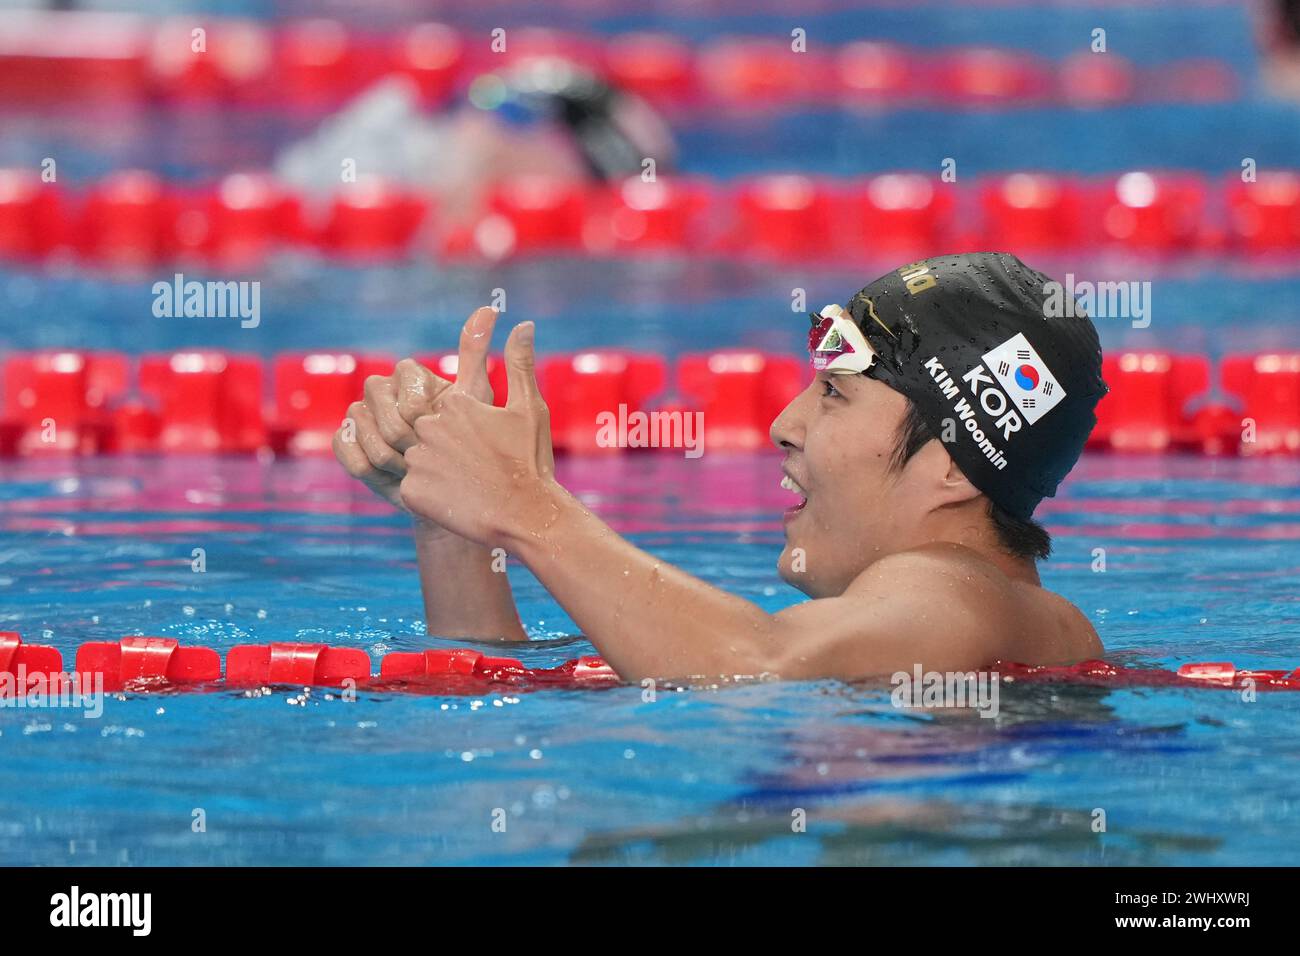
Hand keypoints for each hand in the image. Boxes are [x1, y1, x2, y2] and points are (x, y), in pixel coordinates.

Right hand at [333, 306, 499, 511]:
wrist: (452, 490)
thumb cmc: (472, 443)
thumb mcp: (476, 400)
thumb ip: (475, 353)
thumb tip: (490, 306)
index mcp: (411, 375)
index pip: (405, 380)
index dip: (419, 409)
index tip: (438, 428)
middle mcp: (383, 390)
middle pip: (378, 400)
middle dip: (404, 435)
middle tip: (426, 454)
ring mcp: (361, 414)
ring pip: (361, 426)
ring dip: (389, 455)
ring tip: (413, 468)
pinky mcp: (347, 441)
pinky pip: (345, 448)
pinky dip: (368, 466)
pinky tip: (391, 476)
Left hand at [401, 321, 557, 545]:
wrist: (527, 516)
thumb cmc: (530, 461)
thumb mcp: (529, 408)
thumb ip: (520, 363)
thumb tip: (524, 324)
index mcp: (454, 403)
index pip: (447, 412)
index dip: (468, 433)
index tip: (487, 449)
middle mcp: (429, 427)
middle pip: (428, 435)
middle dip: (448, 452)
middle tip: (478, 472)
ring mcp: (417, 460)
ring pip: (418, 462)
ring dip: (439, 474)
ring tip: (467, 487)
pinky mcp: (409, 492)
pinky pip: (413, 490)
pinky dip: (430, 496)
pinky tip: (456, 502)